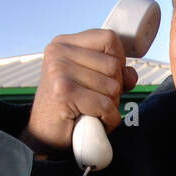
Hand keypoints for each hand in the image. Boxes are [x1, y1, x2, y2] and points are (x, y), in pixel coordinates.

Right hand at [21, 29, 139, 154]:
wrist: (45, 136)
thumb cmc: (70, 108)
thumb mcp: (92, 82)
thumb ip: (115, 72)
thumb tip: (131, 74)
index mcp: (63, 43)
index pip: (109, 38)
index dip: (118, 60)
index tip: (104, 78)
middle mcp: (58, 52)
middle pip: (114, 65)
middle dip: (114, 89)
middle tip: (94, 101)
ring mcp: (59, 71)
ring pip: (113, 87)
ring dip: (110, 106)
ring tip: (91, 111)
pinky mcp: (63, 92)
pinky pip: (106, 105)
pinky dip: (108, 120)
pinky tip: (95, 122)